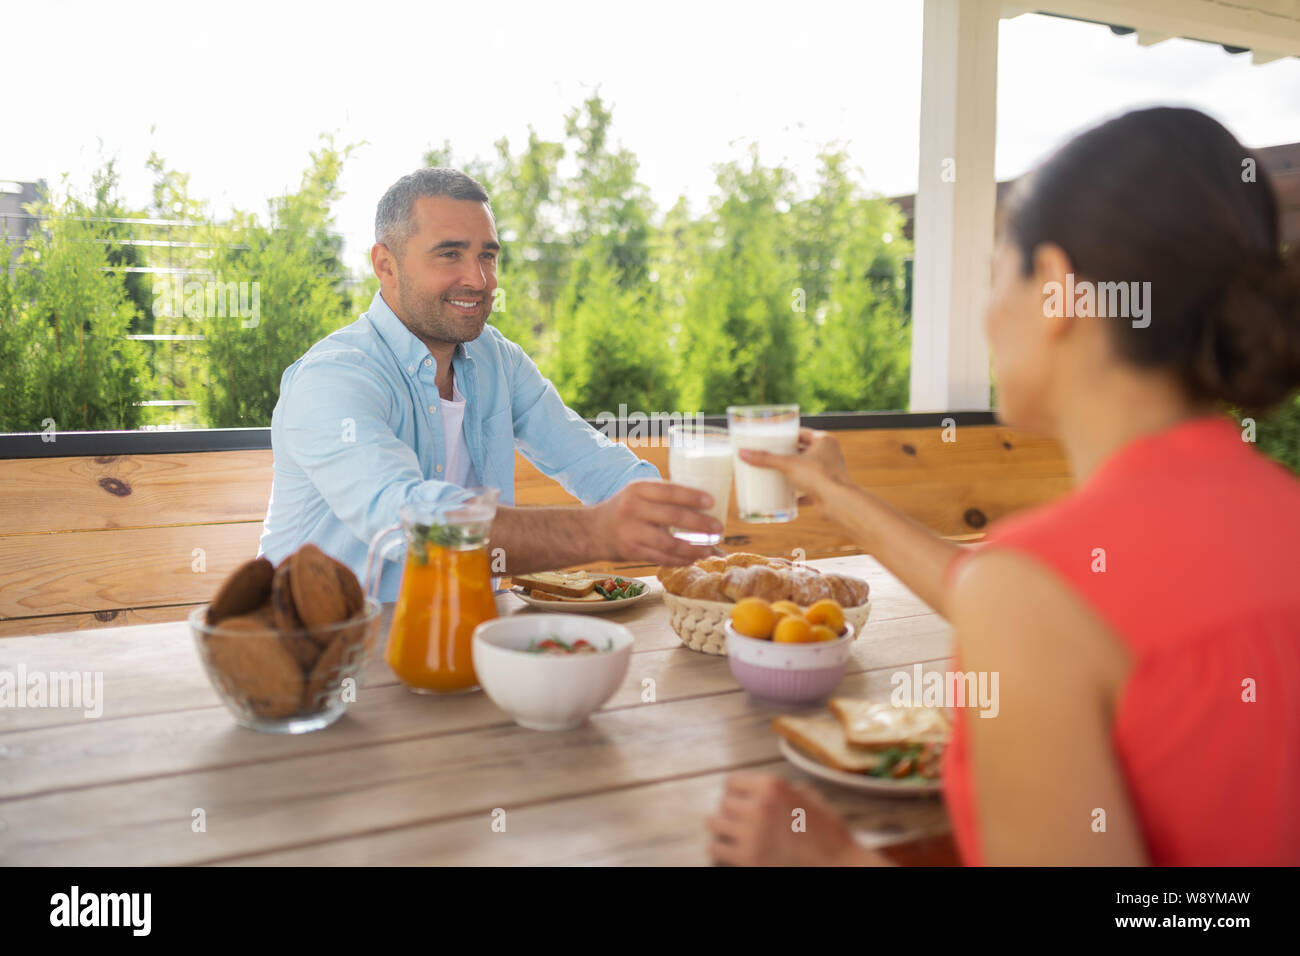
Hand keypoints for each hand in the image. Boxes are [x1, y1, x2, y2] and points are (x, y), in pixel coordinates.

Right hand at [591, 480, 723, 566]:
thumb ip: (664, 497)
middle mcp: (633, 509)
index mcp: (638, 490)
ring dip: (693, 548)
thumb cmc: (625, 509)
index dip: (692, 496)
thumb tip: (704, 506)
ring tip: (710, 549)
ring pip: (668, 543)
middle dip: (700, 524)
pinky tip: (693, 558)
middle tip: (718, 528)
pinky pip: (661, 558)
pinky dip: (680, 559)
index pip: (669, 491)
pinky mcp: (632, 552)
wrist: (594, 531)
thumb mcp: (639, 493)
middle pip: (673, 517)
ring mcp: (632, 532)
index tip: (712, 501)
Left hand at [706, 771, 871, 865]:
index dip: (736, 792)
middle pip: (723, 802)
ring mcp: (751, 833)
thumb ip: (782, 789)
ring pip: (714, 823)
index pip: (731, 782)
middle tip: (738, 820)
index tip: (738, 800)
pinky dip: (720, 848)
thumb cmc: (828, 833)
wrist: (838, 865)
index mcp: (772, 786)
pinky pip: (716, 848)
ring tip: (730, 833)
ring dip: (722, 828)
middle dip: (731, 811)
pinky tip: (729, 850)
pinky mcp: (748, 859)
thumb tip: (759, 790)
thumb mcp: (809, 797)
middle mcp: (758, 806)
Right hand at [737, 428, 852, 506]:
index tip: (771, 438)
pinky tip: (784, 495)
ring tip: (773, 473)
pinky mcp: (825, 490)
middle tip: (768, 455)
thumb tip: (742, 453)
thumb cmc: (819, 477)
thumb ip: (766, 459)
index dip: (786, 435)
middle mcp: (829, 455)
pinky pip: (807, 490)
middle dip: (786, 454)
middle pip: (802, 451)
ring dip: (792, 473)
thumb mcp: (788, 464)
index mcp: (824, 441)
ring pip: (806, 471)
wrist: (838, 503)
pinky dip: (796, 493)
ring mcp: (828, 473)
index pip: (801, 433)